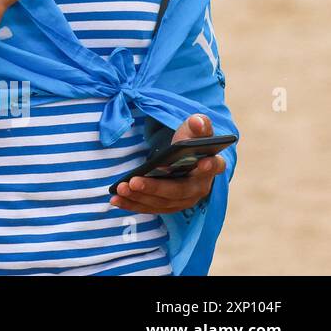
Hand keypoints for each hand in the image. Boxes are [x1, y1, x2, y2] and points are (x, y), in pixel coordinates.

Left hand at [109, 114, 226, 213]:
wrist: (181, 158)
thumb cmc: (188, 142)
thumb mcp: (192, 130)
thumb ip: (197, 125)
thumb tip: (198, 121)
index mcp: (210, 165)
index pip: (214, 165)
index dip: (210, 165)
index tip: (202, 162)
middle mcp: (199, 187)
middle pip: (179, 190)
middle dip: (155, 187)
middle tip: (134, 181)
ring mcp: (184, 200)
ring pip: (162, 202)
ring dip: (140, 197)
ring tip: (121, 189)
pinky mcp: (168, 205)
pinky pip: (150, 208)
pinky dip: (133, 205)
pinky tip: (116, 200)